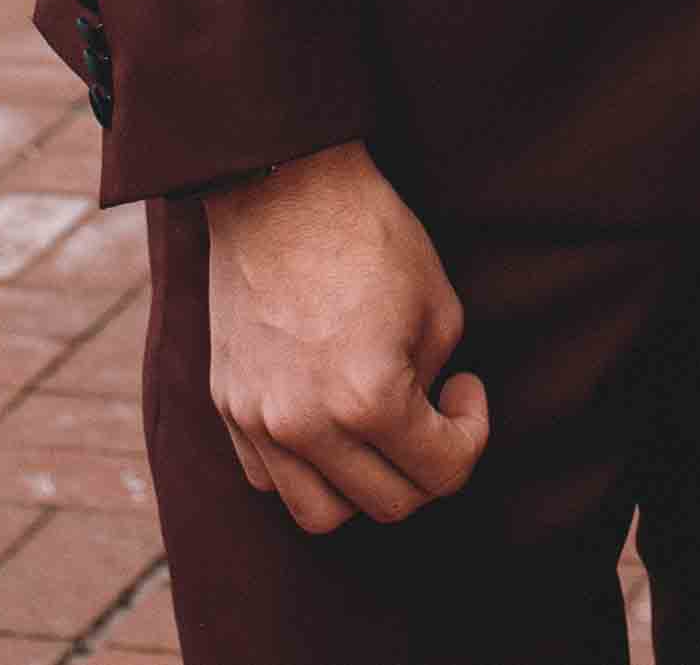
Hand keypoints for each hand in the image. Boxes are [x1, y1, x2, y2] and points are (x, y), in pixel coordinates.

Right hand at [202, 142, 489, 532]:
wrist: (282, 186)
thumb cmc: (370, 232)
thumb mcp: (438, 305)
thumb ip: (435, 380)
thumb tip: (426, 416)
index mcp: (369, 399)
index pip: (443, 473)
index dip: (471, 434)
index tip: (465, 391)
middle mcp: (307, 426)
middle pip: (388, 504)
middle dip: (426, 466)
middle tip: (432, 410)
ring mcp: (259, 422)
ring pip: (321, 513)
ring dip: (364, 486)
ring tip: (379, 430)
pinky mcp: (228, 407)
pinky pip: (269, 479)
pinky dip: (306, 470)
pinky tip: (328, 420)